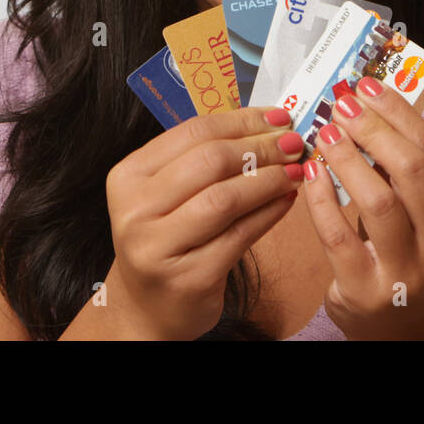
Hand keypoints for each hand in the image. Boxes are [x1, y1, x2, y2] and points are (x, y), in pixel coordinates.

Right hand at [101, 106, 305, 339]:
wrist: (149, 305)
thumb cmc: (167, 238)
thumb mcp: (168, 193)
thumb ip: (205, 159)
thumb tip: (269, 126)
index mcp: (128, 176)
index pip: (192, 133)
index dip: (242, 121)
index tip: (278, 117)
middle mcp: (134, 210)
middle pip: (209, 162)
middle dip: (260, 148)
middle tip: (293, 143)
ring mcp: (158, 247)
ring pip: (224, 199)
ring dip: (269, 180)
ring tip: (296, 170)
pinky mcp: (189, 278)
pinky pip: (239, 236)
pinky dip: (269, 213)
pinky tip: (287, 200)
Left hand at [301, 75, 423, 339]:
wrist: (402, 327)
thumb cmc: (409, 252)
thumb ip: (404, 168)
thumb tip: (365, 103)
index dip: (399, 113)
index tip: (367, 87)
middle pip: (412, 171)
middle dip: (374, 129)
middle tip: (343, 106)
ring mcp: (407, 273)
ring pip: (379, 202)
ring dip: (347, 159)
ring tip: (325, 134)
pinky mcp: (365, 291)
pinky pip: (339, 235)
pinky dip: (321, 197)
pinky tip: (310, 173)